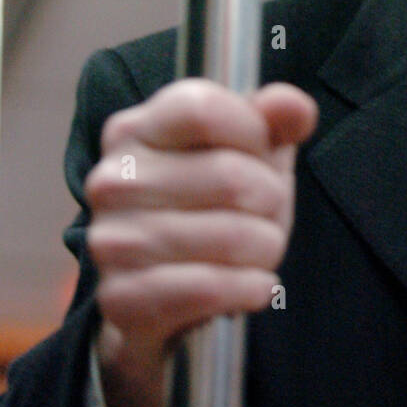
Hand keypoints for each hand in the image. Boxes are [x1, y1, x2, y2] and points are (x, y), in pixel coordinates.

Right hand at [84, 79, 317, 406]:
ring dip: (265, 249)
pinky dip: (249, 289)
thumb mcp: (249, 156)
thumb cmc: (212, 211)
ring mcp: (112, 241)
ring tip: (256, 253)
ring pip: (231, 236)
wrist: (165, 299)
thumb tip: (294, 106)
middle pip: (231, 175)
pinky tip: (254, 285)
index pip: (203, 108)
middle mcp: (113, 181)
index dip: (252, 132)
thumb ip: (273, 122)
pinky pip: (210, 288)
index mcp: (136, 131)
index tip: (262, 154)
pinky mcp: (121, 298)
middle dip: (271, 202)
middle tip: (265, 216)